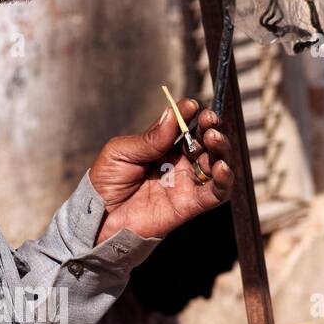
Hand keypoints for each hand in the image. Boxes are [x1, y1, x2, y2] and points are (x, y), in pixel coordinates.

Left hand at [89, 98, 233, 244]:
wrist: (99, 217)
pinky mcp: (190, 204)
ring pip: (215, 163)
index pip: (183, 127)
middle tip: (210, 119)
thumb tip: (171, 114)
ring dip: (221, 149)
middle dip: (210, 128)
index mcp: (160, 148)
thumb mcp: (121, 153)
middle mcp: (177, 163)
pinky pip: (215, 193)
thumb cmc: (106, 182)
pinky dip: (224, 180)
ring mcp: (185, 183)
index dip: (189, 115)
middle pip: (204, 143)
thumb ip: (149, 138)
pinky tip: (221, 167)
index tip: (192, 106)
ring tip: (214, 138)